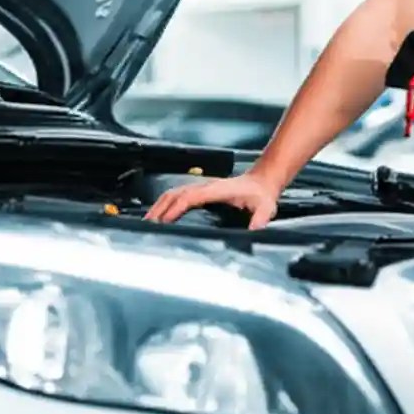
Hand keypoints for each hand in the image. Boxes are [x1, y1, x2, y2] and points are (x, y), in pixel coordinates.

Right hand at [143, 170, 281, 229]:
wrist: (263, 182)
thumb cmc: (261, 195)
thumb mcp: (266, 208)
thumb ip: (260, 220)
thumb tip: (253, 231)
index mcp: (218, 190)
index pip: (190, 197)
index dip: (175, 208)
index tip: (163, 221)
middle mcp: (206, 186)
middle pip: (175, 194)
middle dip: (159, 209)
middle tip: (147, 225)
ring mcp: (203, 187)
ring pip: (174, 193)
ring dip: (159, 206)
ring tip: (147, 222)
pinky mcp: (202, 191)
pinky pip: (178, 195)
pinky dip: (165, 203)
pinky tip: (160, 214)